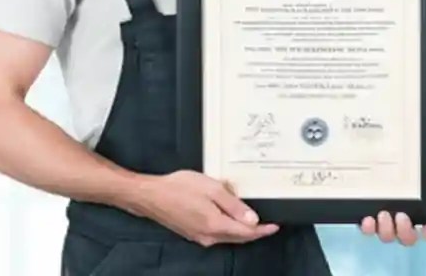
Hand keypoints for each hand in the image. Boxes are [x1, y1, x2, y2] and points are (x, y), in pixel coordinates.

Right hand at [130, 170, 279, 246]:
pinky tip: (227, 219)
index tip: (275, 226)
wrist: (150, 196)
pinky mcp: (192, 233)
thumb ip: (233, 205)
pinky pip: (216, 234)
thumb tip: (252, 220)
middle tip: (266, 224)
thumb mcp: (211, 189)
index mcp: (216, 225)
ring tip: (250, 220)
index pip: (247, 233)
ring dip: (240, 231)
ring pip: (227, 237)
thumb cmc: (178, 188)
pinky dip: (226, 229)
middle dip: (254, 232)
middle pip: (238, 237)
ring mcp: (199, 237)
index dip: (263, 230)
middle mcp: (209, 236)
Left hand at [360, 172, 425, 245]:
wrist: (391, 151)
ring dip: (386, 230)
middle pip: (407, 238)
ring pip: (387, 236)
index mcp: (422, 215)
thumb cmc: (418, 169)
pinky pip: (367, 229)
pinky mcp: (369, 214)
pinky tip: (368, 220)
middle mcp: (403, 221)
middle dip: (405, 232)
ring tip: (383, 214)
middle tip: (401, 216)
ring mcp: (385, 219)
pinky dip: (367, 228)